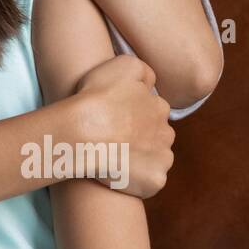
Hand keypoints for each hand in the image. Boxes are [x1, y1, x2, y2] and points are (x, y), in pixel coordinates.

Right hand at [73, 55, 174, 198]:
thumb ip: (143, 71)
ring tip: (113, 157)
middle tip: (113, 139)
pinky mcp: (155, 179)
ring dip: (140, 158)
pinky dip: (136, 179)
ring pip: (154, 158)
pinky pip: (150, 181)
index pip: (152, 111)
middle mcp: (166, 131)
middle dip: (140, 137)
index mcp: (158, 106)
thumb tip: (151, 82)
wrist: (83, 132)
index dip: (132, 115)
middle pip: (156, 135)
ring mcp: (162, 157)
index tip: (113, 118)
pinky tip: (116, 173)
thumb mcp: (123, 66)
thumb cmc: (96, 97)